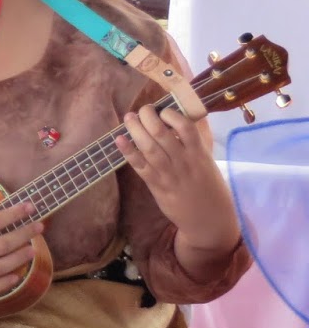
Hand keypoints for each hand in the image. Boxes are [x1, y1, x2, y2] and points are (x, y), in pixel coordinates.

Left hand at [117, 103, 237, 250]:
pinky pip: (140, 166)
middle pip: (162, 134)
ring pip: (149, 148)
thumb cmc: (209, 184)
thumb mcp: (209, 159)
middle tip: (142, 109)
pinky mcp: (156, 185)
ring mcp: (168, 173)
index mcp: (199, 153)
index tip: (162, 108)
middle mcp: (183, 161)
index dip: (171, 114)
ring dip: (135, 130)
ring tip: (129, 117)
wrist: (208, 218)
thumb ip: (200, 137)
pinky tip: (118, 139)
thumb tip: (195, 112)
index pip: (186, 127)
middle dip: (148, 117)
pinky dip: (128, 152)